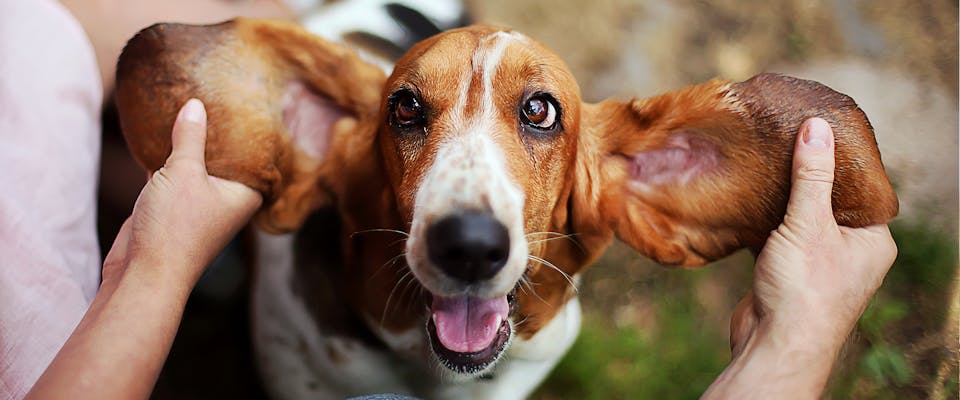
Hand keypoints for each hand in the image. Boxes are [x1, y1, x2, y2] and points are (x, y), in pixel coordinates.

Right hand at [102, 99, 261, 290]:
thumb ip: (191, 137)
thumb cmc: (175, 227)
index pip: (257, 156)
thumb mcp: (184, 173)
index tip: (254, 103)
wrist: (143, 274)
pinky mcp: (172, 209)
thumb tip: (196, 105)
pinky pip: (174, 175)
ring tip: (189, 108)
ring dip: (191, 144)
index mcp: (245, 194)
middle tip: (218, 96)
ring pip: (198, 167)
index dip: (255, 132)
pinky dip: (168, 158)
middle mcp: (227, 200)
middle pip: (227, 159)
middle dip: (220, 133)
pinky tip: (159, 134)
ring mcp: (199, 205)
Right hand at [704, 118, 896, 398]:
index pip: (861, 187)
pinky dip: (764, 220)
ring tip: (762, 166)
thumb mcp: (809, 224)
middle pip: (828, 201)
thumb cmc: (803, 291)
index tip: (815, 131)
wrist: (774, 346)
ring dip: (782, 199)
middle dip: (805, 176)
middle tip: (783, 143)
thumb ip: (812, 175)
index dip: (839, 159)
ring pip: (801, 219)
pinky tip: (747, 201)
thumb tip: (817, 127)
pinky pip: (778, 236)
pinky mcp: (788, 273)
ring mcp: (818, 264)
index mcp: (872, 240)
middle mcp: (851, 252)